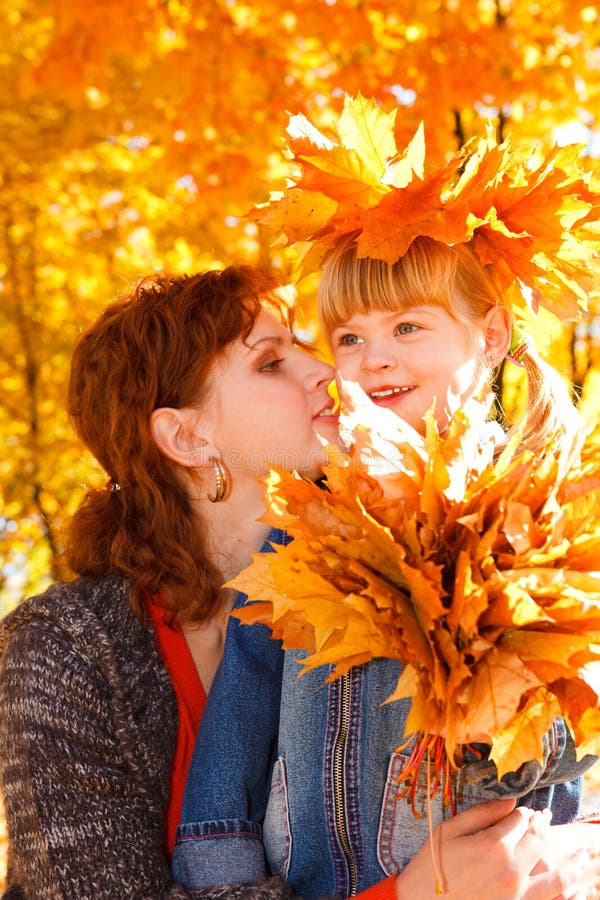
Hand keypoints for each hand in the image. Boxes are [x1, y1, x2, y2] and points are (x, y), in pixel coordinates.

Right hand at [393, 798, 599, 899]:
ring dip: (571, 861)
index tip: (524, 810)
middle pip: (538, 841)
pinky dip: (567, 892)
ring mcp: (517, 893)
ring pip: (555, 874)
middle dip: (543, 826)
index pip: (521, 819)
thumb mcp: (449, 830)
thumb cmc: (431, 865)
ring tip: (583, 852)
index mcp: (494, 844)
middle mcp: (511, 868)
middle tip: (546, 818)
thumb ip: (482, 813)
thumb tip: (510, 800)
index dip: (524, 812)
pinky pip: (550, 899)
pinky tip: (577, 887)